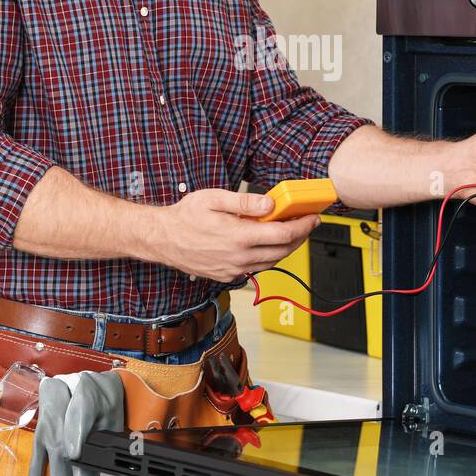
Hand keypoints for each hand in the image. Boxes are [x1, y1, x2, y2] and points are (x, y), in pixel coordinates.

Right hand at [142, 188, 319, 281]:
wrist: (162, 239)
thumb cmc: (185, 217)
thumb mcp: (214, 199)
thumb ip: (245, 202)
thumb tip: (270, 205)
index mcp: (239, 236)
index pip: (283, 234)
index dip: (302, 226)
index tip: (312, 218)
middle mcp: (239, 257)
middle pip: (282, 251)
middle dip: (299, 237)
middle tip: (307, 224)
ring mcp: (234, 269)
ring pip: (272, 262)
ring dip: (286, 248)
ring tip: (290, 232)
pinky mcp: (228, 276)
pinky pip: (256, 268)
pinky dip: (268, 256)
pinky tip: (267, 243)